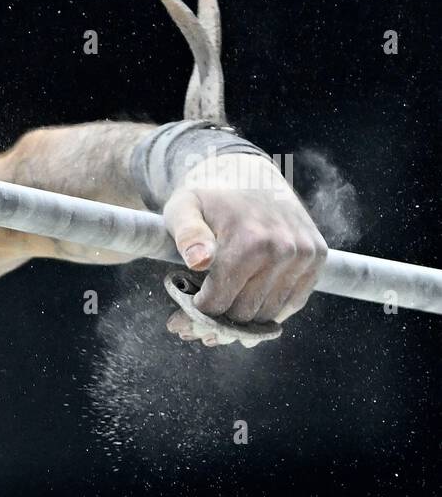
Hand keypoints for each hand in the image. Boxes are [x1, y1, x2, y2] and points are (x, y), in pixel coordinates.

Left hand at [163, 153, 326, 344]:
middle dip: (217, 322)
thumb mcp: (183, 209)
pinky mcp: (318, 256)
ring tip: (219, 317)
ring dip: (244, 323)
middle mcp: (283, 249)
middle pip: (244, 313)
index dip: (194, 316)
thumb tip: (200, 261)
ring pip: (269, 314)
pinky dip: (270, 310)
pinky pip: (294, 302)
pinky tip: (247, 305)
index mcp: (249, 241)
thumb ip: (187, 235)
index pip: (218, 304)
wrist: (247, 173)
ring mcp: (305, 253)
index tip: (178, 319)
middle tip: (195, 322)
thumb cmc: (207, 197)